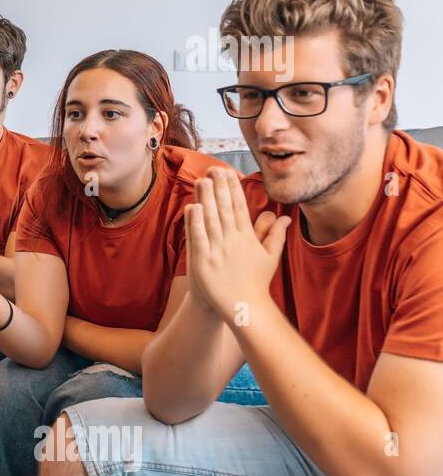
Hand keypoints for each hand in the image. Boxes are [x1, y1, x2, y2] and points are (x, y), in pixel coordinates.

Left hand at [184, 169, 289, 320]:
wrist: (244, 307)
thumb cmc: (255, 283)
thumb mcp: (270, 257)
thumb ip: (275, 234)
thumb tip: (284, 215)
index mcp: (247, 238)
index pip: (239, 207)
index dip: (232, 188)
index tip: (228, 172)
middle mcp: (233, 241)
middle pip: (225, 209)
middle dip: (219, 187)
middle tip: (214, 168)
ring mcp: (218, 251)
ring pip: (211, 220)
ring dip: (207, 199)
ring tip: (202, 180)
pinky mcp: (204, 262)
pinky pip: (199, 239)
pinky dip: (196, 223)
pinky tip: (192, 207)